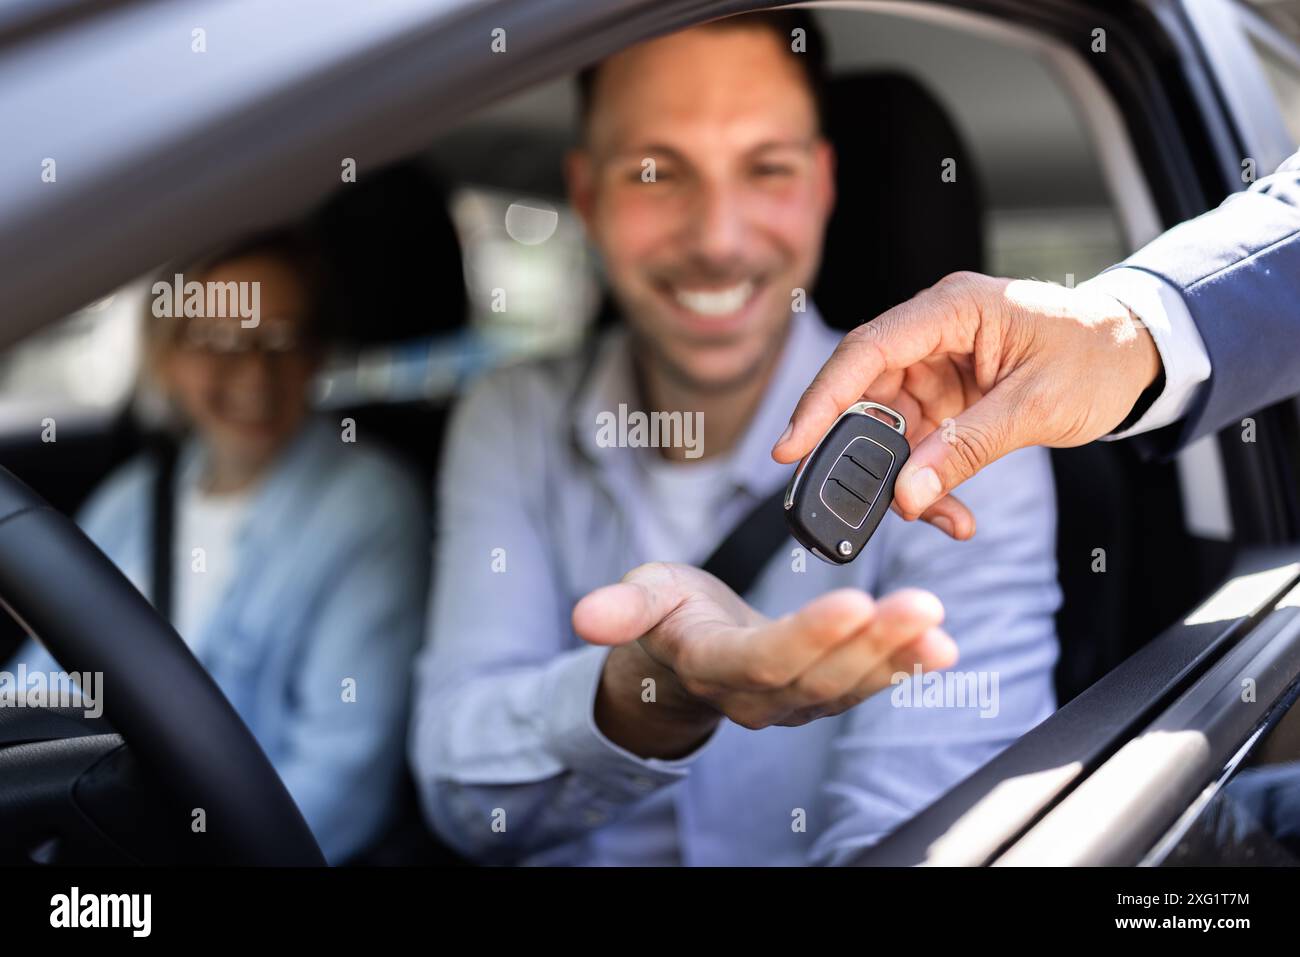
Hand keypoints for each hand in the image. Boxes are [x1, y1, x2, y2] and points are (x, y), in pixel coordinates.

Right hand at [573, 562, 955, 758]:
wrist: (681, 659)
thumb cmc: (666, 616)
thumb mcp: (641, 598)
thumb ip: (622, 608)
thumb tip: (585, 616)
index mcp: (713, 666)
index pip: (763, 658)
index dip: (807, 636)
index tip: (853, 602)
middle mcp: (758, 696)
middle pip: (820, 675)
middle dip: (875, 642)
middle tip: (923, 607)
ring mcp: (793, 702)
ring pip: (850, 685)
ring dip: (899, 659)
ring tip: (941, 631)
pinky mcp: (821, 692)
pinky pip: (865, 684)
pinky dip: (904, 667)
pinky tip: (941, 647)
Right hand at [771, 272, 1160, 538]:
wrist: (1139, 356)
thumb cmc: (1097, 357)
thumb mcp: (1035, 406)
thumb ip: (967, 448)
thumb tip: (907, 491)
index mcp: (952, 310)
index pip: (867, 351)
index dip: (824, 398)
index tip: (793, 445)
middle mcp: (934, 333)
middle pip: (867, 391)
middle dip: (860, 451)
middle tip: (852, 500)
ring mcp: (938, 367)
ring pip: (890, 426)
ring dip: (902, 476)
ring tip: (929, 513)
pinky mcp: (948, 397)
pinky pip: (919, 443)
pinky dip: (928, 479)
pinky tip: (948, 511)